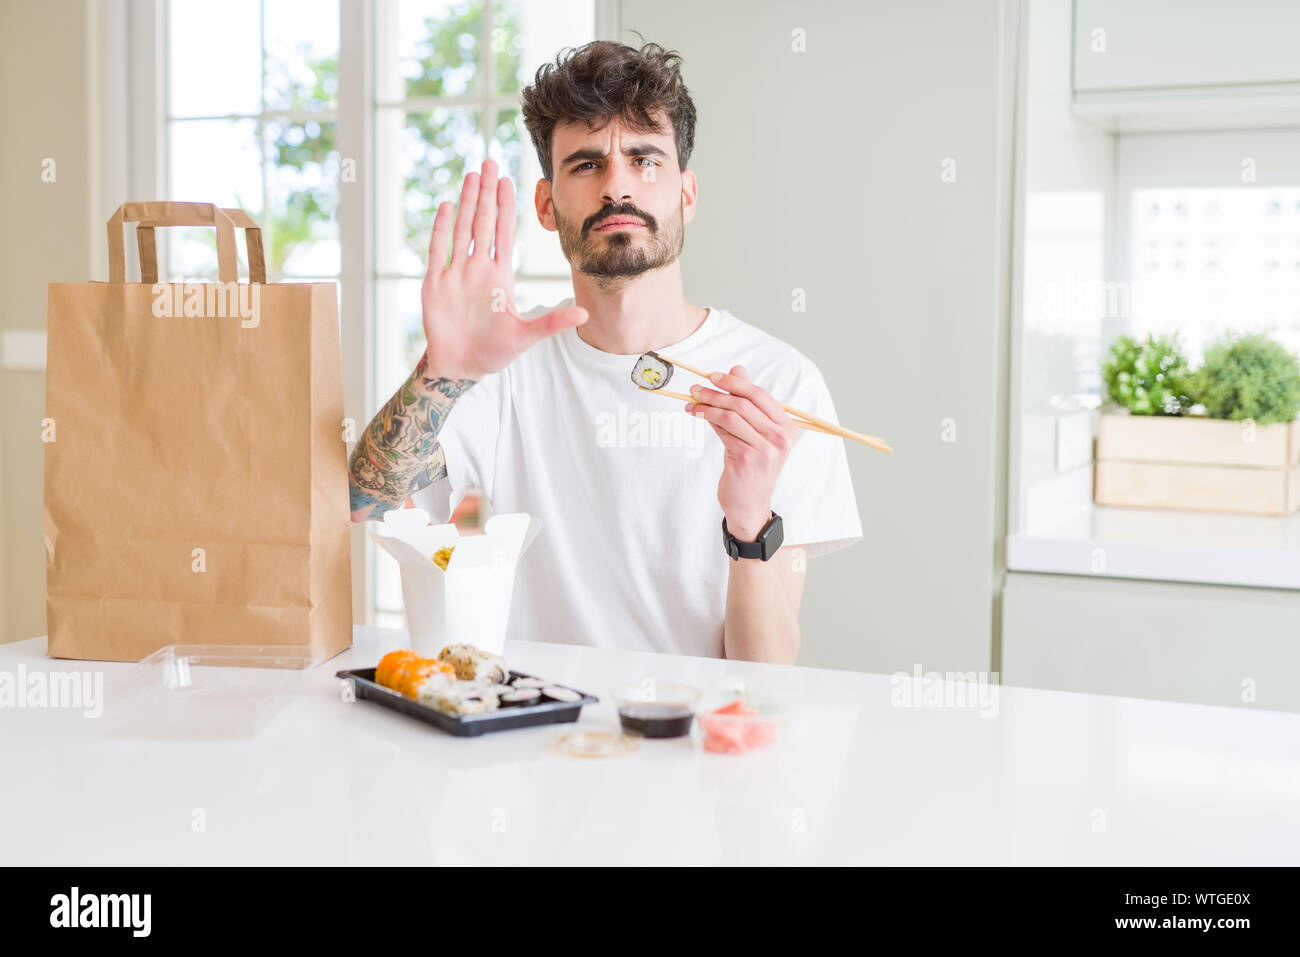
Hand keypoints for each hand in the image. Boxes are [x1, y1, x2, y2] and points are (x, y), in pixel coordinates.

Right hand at [421, 158, 587, 380]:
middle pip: (481, 222)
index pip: (503, 233)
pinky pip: (438, 251)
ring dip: (465, 203)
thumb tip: (585, 315)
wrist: (461, 366)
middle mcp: (478, 269)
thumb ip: (552, 323)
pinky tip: (445, 207)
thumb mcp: (526, 337)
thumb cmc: (493, 352)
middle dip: (485, 193)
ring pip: (461, 229)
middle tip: (488, 163)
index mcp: (500, 276)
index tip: (508, 181)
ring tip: (470, 175)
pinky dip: (441, 229)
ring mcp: (456, 274)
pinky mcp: (435, 284)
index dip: (505, 207)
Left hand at [685, 365, 798, 539]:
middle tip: (696, 388)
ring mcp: (765, 449)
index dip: (735, 382)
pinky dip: (708, 420)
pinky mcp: (747, 459)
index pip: (760, 395)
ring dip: (708, 406)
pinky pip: (723, 431)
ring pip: (731, 416)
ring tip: (692, 403)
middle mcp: (781, 437)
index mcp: (787, 427)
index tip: (713, 376)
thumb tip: (737, 369)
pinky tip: (697, 415)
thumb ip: (747, 402)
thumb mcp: (755, 433)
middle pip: (744, 403)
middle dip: (717, 392)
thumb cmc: (752, 466)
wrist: (749, 503)